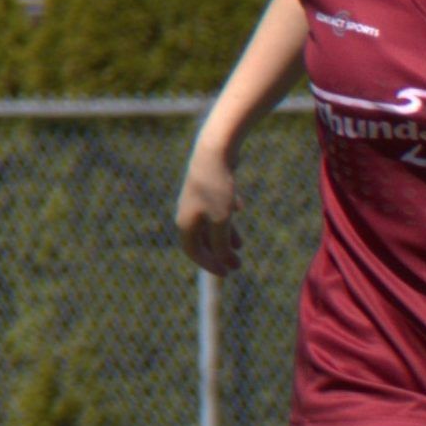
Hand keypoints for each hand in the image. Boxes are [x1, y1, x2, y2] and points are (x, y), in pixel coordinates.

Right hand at [176, 143, 242, 274]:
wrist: (215, 151)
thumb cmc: (217, 188)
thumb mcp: (222, 221)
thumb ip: (221, 244)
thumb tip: (224, 262)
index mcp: (185, 221)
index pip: (193, 251)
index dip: (209, 264)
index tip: (227, 274)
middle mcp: (187, 210)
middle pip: (202, 239)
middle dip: (219, 253)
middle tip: (237, 265)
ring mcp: (197, 197)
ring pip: (210, 222)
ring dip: (225, 236)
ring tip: (240, 246)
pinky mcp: (207, 184)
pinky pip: (216, 204)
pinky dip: (227, 213)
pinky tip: (239, 207)